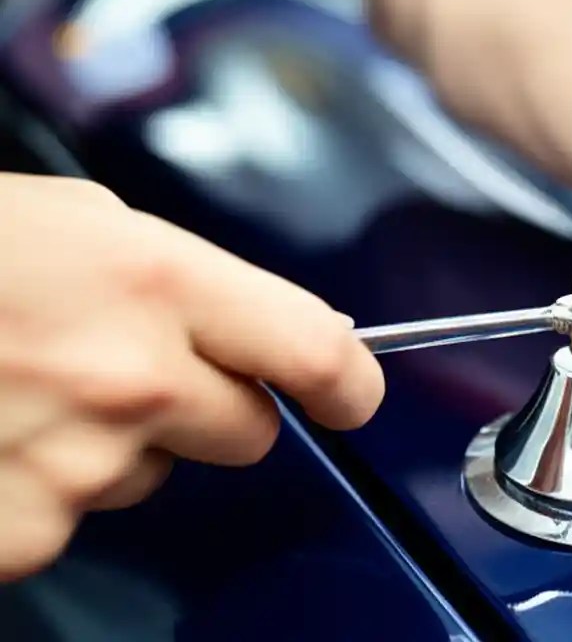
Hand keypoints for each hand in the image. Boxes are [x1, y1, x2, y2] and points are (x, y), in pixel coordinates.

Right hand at [0, 174, 383, 579]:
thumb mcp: (78, 225)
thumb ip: (185, 284)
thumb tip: (263, 334)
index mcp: (158, 284)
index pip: (316, 353)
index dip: (348, 382)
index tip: (350, 394)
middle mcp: (132, 381)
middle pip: (247, 432)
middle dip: (208, 409)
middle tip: (126, 370)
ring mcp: (74, 467)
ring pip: (150, 477)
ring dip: (110, 444)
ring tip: (23, 386)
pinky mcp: (21, 534)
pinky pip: (71, 521)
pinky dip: (37, 490)